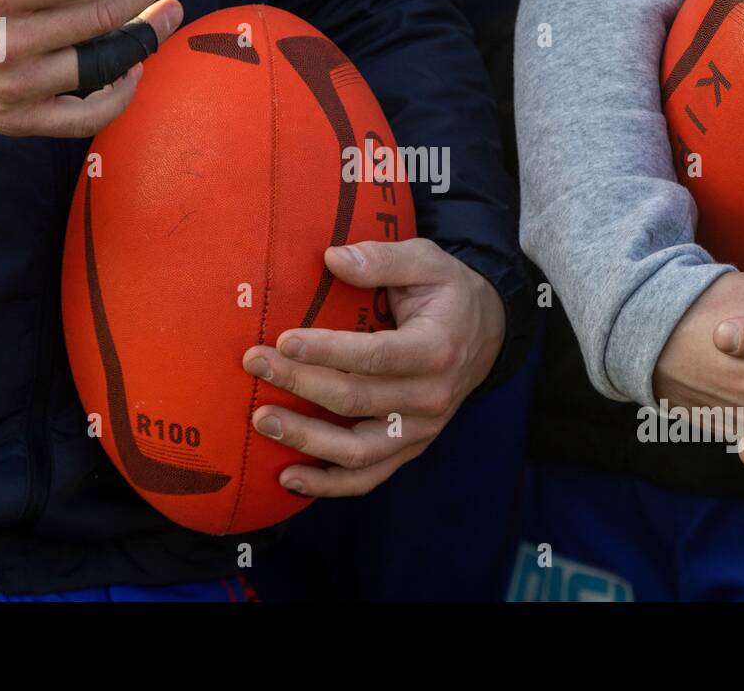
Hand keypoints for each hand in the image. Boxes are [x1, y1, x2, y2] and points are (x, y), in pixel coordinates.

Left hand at [240, 238, 505, 496]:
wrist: (487, 334)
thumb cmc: (447, 292)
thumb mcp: (427, 261)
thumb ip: (382, 259)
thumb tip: (332, 258)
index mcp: (436, 348)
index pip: (376, 356)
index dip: (327, 351)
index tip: (284, 340)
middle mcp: (432, 397)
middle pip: (356, 400)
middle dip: (299, 384)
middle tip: (256, 364)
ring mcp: (421, 430)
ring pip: (358, 450)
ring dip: (305, 439)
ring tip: (262, 420)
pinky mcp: (410, 448)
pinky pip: (368, 477)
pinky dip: (327, 484)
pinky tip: (287, 477)